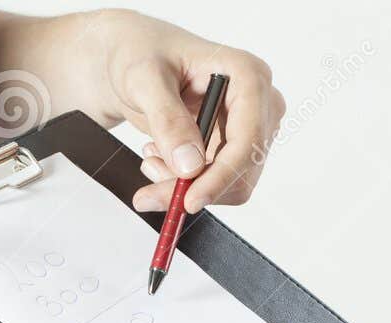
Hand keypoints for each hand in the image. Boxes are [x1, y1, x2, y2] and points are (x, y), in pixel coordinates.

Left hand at [86, 12, 283, 212]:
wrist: (133, 60)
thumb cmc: (141, 53)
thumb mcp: (143, 79)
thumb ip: (167, 120)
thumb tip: (189, 165)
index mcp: (247, 75)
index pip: (248, 138)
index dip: (221, 175)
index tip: (189, 200)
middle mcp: (257, 104)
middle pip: (242, 168)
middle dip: (196, 188)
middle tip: (148, 195)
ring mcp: (248, 129)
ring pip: (231, 184)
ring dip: (187, 187)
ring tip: (151, 162)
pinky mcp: (233, 149)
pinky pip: (217, 184)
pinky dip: (186, 185)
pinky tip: (160, 161)